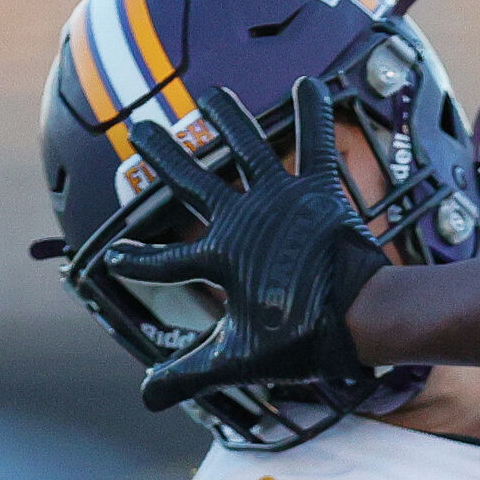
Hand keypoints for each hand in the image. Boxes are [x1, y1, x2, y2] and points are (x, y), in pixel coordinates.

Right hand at [102, 80, 387, 410]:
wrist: (361, 316)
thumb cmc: (302, 338)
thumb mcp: (239, 360)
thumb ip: (191, 374)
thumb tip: (146, 399)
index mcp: (219, 261)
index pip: (164, 262)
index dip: (139, 260)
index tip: (118, 256)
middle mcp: (241, 222)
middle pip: (191, 183)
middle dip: (163, 157)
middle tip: (143, 132)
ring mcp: (279, 202)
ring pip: (244, 151)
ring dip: (228, 122)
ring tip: (213, 98)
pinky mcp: (318, 192)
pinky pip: (314, 145)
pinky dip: (313, 113)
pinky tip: (310, 81)